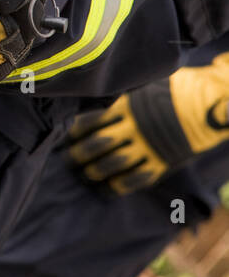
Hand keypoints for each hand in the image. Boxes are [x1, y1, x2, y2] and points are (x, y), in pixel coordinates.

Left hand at [67, 54, 228, 193]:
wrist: (212, 106)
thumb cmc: (178, 91)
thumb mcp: (146, 87)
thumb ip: (124, 97)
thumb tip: (99, 99)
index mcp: (126, 106)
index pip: (90, 122)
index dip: (74, 132)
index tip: (64, 138)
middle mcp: (134, 127)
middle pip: (97, 145)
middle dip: (79, 154)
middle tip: (68, 160)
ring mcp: (148, 146)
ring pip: (113, 164)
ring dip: (95, 171)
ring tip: (85, 175)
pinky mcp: (162, 162)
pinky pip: (135, 179)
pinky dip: (118, 186)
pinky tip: (108, 189)